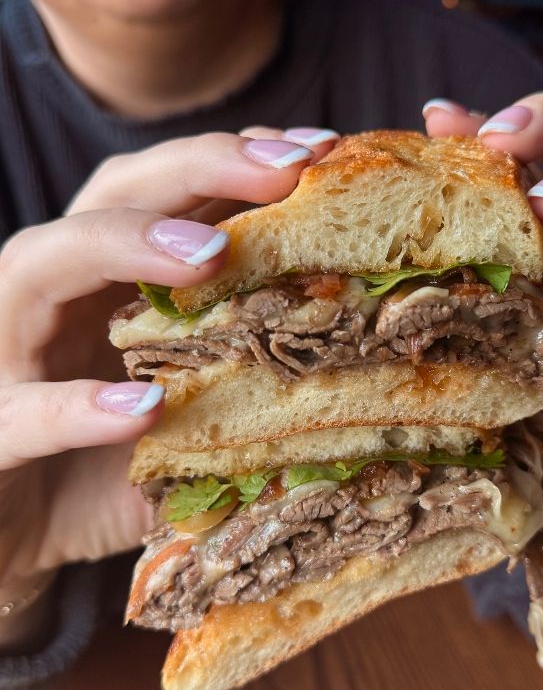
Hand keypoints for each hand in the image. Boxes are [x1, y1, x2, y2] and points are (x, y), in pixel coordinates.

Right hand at [0, 128, 336, 645]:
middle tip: (285, 167)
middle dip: (197, 167)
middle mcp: (56, 294)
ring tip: (207, 257)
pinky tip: (141, 411)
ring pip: (40, 265)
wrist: (14, 539)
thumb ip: (246, 382)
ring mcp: (7, 354)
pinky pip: (22, 412)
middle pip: (111, 194)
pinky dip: (77, 407)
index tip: (321, 151)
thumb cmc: (107, 468)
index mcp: (110, 277)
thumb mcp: (189, 415)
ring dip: (124, 247)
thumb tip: (359, 368)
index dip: (239, 163)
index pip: (170, 192)